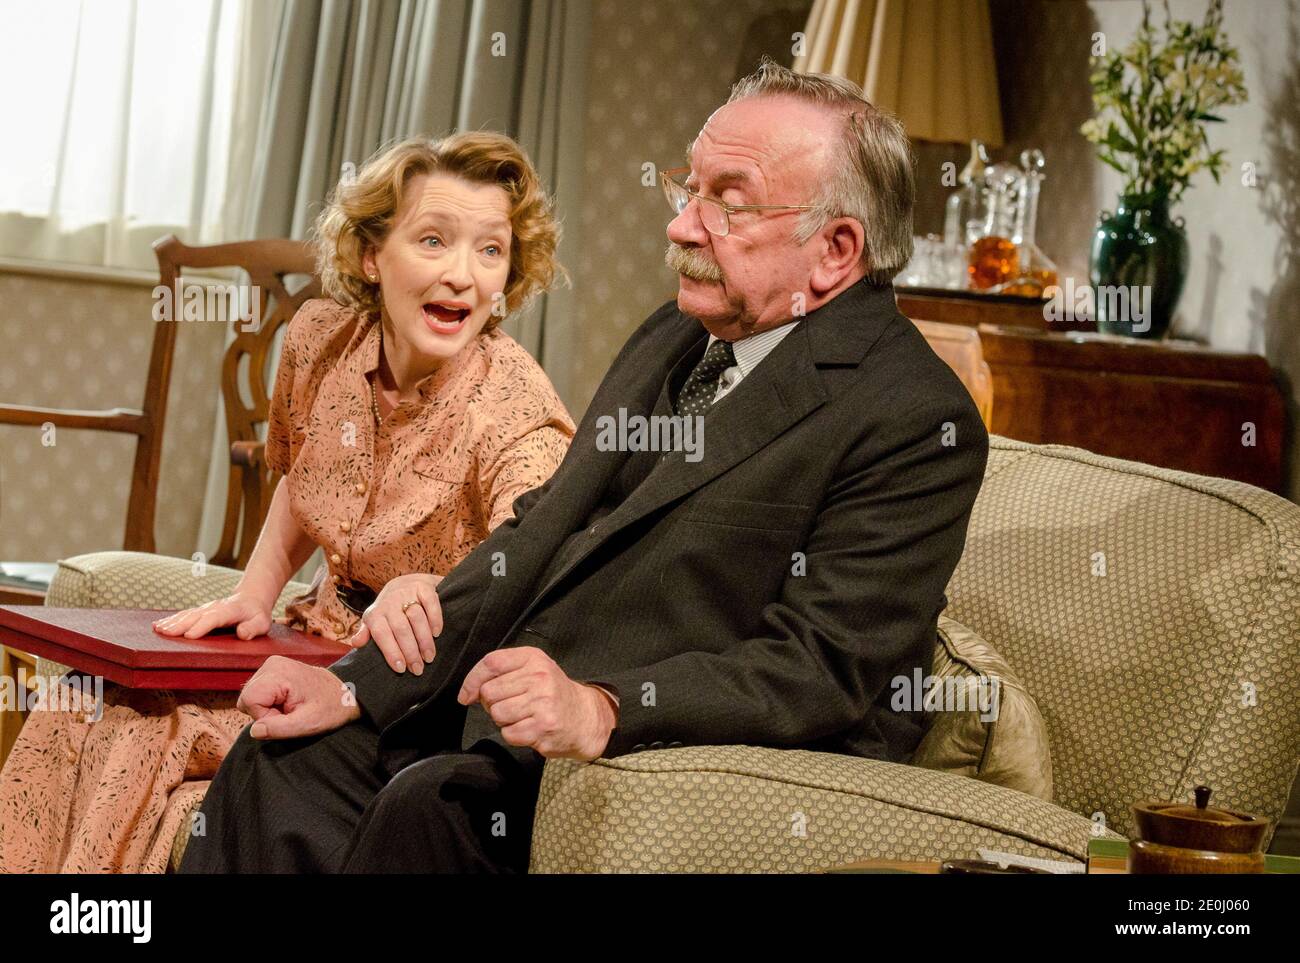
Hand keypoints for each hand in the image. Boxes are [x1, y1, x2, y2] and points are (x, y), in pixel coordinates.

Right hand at [152, 591, 271, 640]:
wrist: (251, 599)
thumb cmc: (257, 615)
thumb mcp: (262, 623)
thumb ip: (253, 628)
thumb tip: (242, 633)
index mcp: (230, 611)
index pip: (215, 618)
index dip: (202, 626)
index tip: (189, 636)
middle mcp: (215, 607)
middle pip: (196, 616)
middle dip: (180, 625)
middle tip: (165, 633)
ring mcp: (205, 608)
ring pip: (187, 615)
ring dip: (172, 622)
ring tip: (158, 630)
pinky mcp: (200, 612)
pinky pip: (183, 615)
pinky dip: (170, 620)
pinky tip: (157, 625)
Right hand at [237, 655, 360, 739]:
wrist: (345, 693)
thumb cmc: (330, 708)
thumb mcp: (307, 724)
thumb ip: (278, 728)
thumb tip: (254, 730)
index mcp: (279, 673)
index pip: (249, 700)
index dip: (264, 716)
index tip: (286, 716)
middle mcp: (272, 664)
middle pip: (246, 697)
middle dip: (264, 712)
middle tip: (290, 713)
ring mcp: (272, 665)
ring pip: (250, 696)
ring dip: (267, 707)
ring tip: (291, 707)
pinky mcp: (273, 669)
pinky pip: (258, 692)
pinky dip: (270, 701)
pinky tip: (288, 701)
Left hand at [346, 573, 444, 674]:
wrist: (406, 581)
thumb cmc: (389, 608)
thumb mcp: (374, 619)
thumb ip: (366, 633)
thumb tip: (355, 643)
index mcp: (375, 614)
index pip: (382, 634)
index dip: (391, 652)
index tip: (401, 669)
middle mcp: (390, 602)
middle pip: (401, 629)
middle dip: (410, 652)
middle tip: (418, 668)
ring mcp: (407, 593)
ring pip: (416, 618)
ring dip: (424, 640)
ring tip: (429, 656)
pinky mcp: (423, 587)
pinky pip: (431, 603)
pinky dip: (435, 619)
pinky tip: (436, 633)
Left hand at [457, 647, 616, 759]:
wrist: (585, 716)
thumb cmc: (551, 693)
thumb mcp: (532, 669)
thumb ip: (500, 673)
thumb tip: (467, 694)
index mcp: (533, 658)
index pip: (491, 663)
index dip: (472, 680)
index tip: (467, 695)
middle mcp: (540, 676)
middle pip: (489, 692)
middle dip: (493, 704)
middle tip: (513, 705)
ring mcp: (542, 702)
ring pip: (497, 714)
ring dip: (504, 721)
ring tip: (523, 716)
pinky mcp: (543, 726)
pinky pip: (508, 733)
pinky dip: (514, 735)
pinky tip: (530, 728)